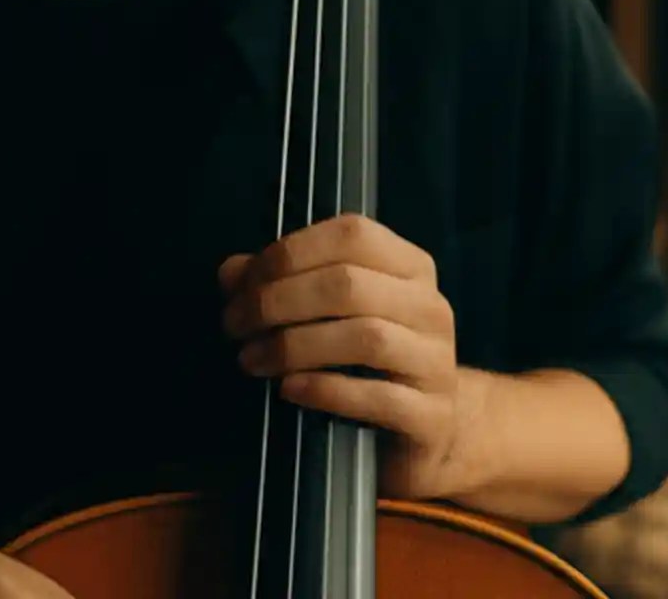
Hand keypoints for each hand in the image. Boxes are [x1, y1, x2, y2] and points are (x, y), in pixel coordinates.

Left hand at [219, 214, 467, 498]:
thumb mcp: (330, 315)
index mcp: (408, 267)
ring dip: (293, 346)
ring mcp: (436, 361)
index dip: (288, 253)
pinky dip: (325, 390)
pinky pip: (377, 396)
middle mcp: (430, 306)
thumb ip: (282, 284)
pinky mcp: (432, 414)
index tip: (241, 285)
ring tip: (251, 360)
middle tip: (235, 326)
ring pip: (364, 337)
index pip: (351, 236)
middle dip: (277, 302)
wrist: (430, 430)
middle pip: (349, 285)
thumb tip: (231, 272)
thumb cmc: (371, 363)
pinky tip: (289, 389)